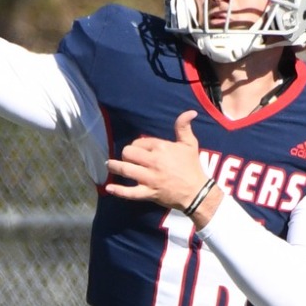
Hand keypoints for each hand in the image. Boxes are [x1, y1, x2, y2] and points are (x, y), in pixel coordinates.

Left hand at [104, 112, 219, 225]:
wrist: (197, 192)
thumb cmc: (192, 167)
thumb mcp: (190, 144)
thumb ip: (184, 127)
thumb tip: (190, 112)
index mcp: (161, 147)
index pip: (139, 142)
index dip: (137, 145)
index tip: (140, 150)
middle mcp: (153, 161)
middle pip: (128, 153)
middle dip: (126, 154)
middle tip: (127, 158)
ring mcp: (149, 178)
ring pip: (125, 169)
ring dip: (115, 166)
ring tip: (109, 165)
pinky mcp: (148, 193)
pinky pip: (129, 192)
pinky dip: (118, 190)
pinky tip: (109, 188)